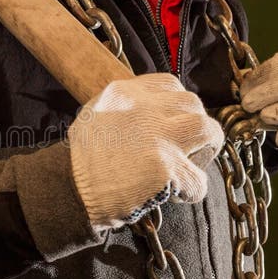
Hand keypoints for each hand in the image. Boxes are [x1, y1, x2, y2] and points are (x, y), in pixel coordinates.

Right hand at [67, 74, 224, 228]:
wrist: (70, 191)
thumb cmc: (80, 162)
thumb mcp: (94, 116)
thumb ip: (124, 109)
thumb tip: (153, 113)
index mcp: (124, 93)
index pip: (170, 84)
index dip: (177, 105)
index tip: (173, 122)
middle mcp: (144, 109)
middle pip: (192, 104)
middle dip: (194, 126)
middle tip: (185, 147)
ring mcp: (159, 137)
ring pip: (208, 129)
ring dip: (206, 150)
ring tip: (191, 165)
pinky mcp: (167, 168)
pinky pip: (198, 179)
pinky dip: (193, 190)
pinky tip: (178, 194)